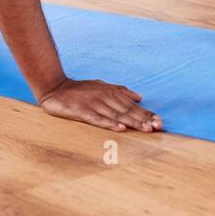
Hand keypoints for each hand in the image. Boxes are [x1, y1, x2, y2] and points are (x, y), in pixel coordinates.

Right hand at [37, 78, 162, 132]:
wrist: (54, 86)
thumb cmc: (79, 89)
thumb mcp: (101, 86)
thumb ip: (120, 91)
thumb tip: (140, 97)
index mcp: (111, 93)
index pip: (132, 105)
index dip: (146, 113)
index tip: (160, 122)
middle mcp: (105, 97)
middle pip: (128, 110)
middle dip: (144, 119)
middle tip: (158, 127)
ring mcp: (94, 104)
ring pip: (116, 115)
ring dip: (132, 123)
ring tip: (145, 129)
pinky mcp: (82, 111)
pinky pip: (98, 119)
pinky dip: (110, 124)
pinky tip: (120, 128)